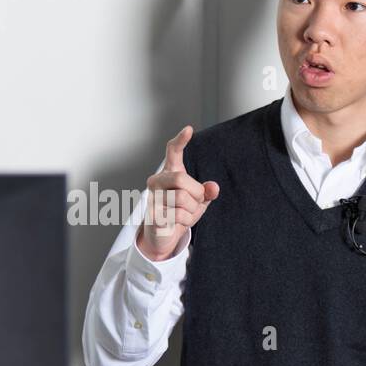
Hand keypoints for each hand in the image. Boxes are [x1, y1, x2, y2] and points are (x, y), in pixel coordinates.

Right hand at [137, 125, 219, 261]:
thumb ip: (207, 192)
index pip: (173, 152)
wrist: (163, 235)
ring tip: (187, 214)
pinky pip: (178, 214)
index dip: (181, 141)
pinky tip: (180, 222)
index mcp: (169, 173)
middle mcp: (157, 181)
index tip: (189, 130)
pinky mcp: (152, 214)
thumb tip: (213, 187)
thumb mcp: (198, 202)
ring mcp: (152, 197)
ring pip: (181, 198)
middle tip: (196, 202)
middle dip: (196, 193)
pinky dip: (186, 220)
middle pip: (181, 179)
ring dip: (192, 209)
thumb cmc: (179, 213)